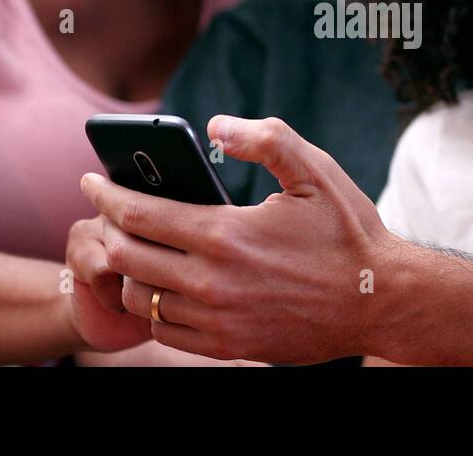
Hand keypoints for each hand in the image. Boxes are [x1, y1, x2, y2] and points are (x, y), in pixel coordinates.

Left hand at [80, 116, 403, 363]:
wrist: (381, 301)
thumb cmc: (349, 232)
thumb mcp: (316, 170)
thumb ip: (265, 137)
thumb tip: (215, 125)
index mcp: (227, 234)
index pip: (138, 214)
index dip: (106, 194)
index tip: (91, 181)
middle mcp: (213, 281)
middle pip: (126, 255)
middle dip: (104, 228)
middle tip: (103, 212)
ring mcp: (218, 319)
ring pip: (140, 297)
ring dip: (125, 270)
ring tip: (129, 249)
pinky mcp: (229, 346)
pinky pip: (165, 330)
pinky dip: (152, 307)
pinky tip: (160, 286)